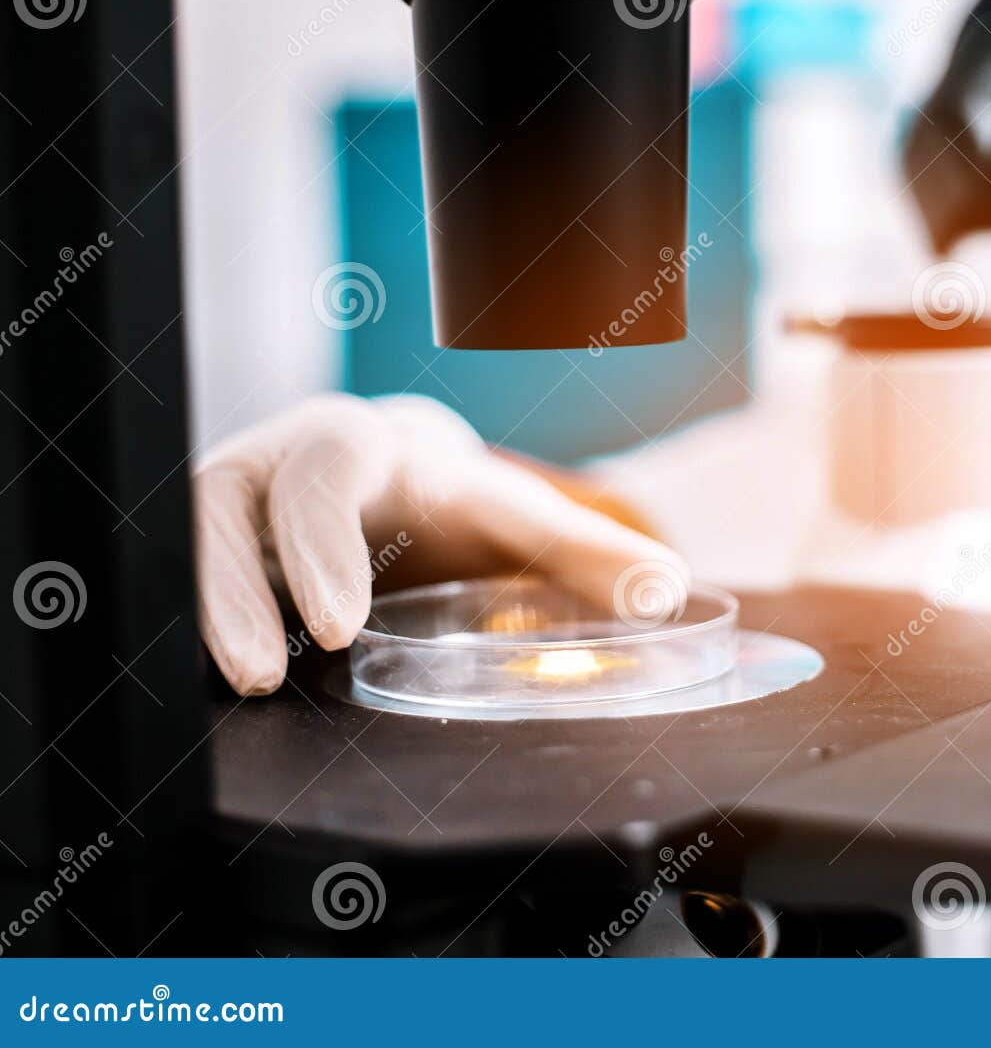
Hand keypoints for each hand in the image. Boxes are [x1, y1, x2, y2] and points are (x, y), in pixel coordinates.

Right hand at [192, 393, 687, 694]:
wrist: (391, 475)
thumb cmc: (455, 500)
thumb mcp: (516, 516)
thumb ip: (587, 553)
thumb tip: (666, 592)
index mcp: (363, 446)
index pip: (328, 472)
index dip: (323, 543)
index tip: (337, 625)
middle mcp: (282, 461)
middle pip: (231, 498)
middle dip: (237, 583)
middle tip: (262, 672)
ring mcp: (234, 503)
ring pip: (191, 534)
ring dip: (204, 607)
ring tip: (239, 686)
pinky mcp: (211, 546)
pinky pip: (181, 573)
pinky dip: (188, 619)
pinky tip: (203, 682)